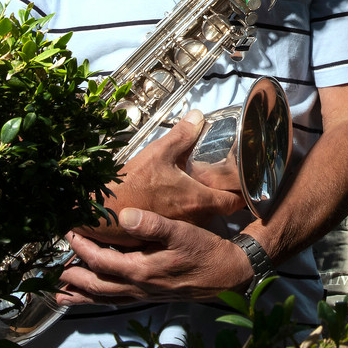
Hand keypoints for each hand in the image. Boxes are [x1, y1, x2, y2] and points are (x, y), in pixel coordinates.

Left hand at [57, 208, 254, 304]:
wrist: (227, 274)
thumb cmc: (204, 250)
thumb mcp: (181, 232)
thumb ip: (152, 224)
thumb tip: (124, 215)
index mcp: (141, 270)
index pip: (101, 262)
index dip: (82, 249)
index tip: (69, 234)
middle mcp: (138, 287)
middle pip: (96, 286)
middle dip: (74, 277)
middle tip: (55, 270)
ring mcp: (144, 295)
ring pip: (105, 298)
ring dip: (82, 297)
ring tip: (61, 296)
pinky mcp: (151, 296)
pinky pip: (118, 301)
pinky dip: (101, 301)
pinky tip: (97, 298)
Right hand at [78, 110, 243, 243]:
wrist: (102, 212)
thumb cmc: (131, 186)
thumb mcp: (158, 152)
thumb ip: (182, 134)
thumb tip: (198, 117)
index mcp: (198, 200)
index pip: (235, 201)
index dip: (244, 192)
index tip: (246, 181)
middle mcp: (194, 218)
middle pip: (220, 208)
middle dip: (223, 193)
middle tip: (222, 176)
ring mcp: (179, 227)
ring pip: (202, 214)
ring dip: (203, 200)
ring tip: (198, 182)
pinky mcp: (165, 231)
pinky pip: (185, 220)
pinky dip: (186, 209)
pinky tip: (176, 194)